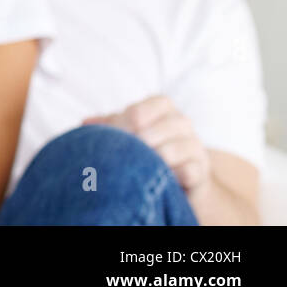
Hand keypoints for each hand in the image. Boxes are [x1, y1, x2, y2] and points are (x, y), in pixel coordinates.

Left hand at [84, 95, 212, 194]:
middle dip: (140, 143)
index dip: (124, 125)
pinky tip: (162, 180)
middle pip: (161, 126)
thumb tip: (85, 123)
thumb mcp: (127, 132)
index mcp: (162, 106)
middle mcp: (181, 122)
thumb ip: (108, 125)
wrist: (176, 179)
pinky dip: (173, 175)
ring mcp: (195, 146)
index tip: (115, 139)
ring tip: (143, 167)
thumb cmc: (146, 148)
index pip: (142, 109)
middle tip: (127, 156)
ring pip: (176, 148)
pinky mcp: (201, 170)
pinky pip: (189, 171)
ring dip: (155, 159)